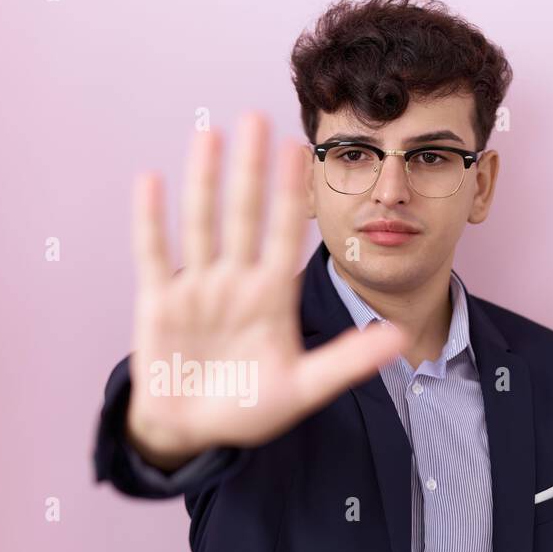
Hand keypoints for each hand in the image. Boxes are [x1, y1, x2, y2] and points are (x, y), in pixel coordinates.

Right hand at [124, 111, 406, 469]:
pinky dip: (150, 220)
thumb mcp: (303, 388)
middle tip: (256, 116)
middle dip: (250, 170)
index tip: (303, 149)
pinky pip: (154, 253)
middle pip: (243, 215)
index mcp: (271, 297)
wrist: (193, 434)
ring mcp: (197, 288)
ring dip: (204, 181)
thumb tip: (402, 337)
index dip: (293, 195)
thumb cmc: (248, 410)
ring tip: (209, 134)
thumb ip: (348, 361)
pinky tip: (150, 181)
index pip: (287, 234)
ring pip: (201, 223)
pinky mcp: (158, 302)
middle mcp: (235, 282)